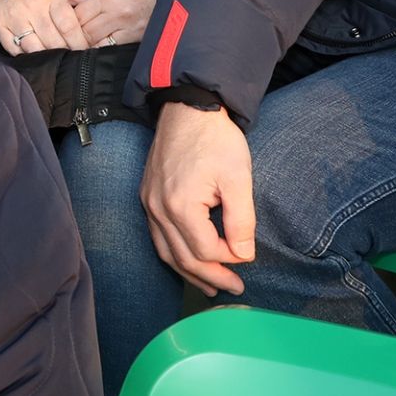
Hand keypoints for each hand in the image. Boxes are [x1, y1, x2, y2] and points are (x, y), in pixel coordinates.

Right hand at [0, 0, 94, 54]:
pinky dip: (23, 55)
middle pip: (52, 39)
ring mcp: (14, 17)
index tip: (84, 50)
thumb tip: (103, 6)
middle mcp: (32, 8)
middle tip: (73, 58)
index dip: (78, 41)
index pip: (67, 25)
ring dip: (46, 56)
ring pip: (32, 46)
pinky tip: (33, 56)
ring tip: (55, 60)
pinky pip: (12, 48)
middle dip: (65, 51)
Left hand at [73, 0, 158, 47]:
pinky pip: (113, 48)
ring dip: (87, 45)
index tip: (63, 27)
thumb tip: (72, 17)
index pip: (79, 16)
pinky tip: (97, 49)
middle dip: (75, 36)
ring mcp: (128, 28)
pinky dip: (103, 49)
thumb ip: (91, 3)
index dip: (68, 23)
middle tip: (68, 40)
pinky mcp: (136, 37)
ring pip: (97, 44)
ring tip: (81, 46)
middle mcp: (118, 14)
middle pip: (86, 32)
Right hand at [142, 102, 254, 295]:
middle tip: (234, 288)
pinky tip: (188, 259)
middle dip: (211, 277)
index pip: (206, 250)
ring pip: (166, 252)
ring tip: (210, 286)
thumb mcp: (238, 178)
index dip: (230, 259)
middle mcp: (158, 209)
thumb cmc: (215, 139)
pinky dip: (174, 253)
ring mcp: (149, 203)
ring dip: (190, 272)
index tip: (248, 258)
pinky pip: (158, 236)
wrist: (188, 107)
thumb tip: (244, 255)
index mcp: (181, 206)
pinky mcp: (147, 196)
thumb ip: (242, 220)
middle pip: (184, 258)